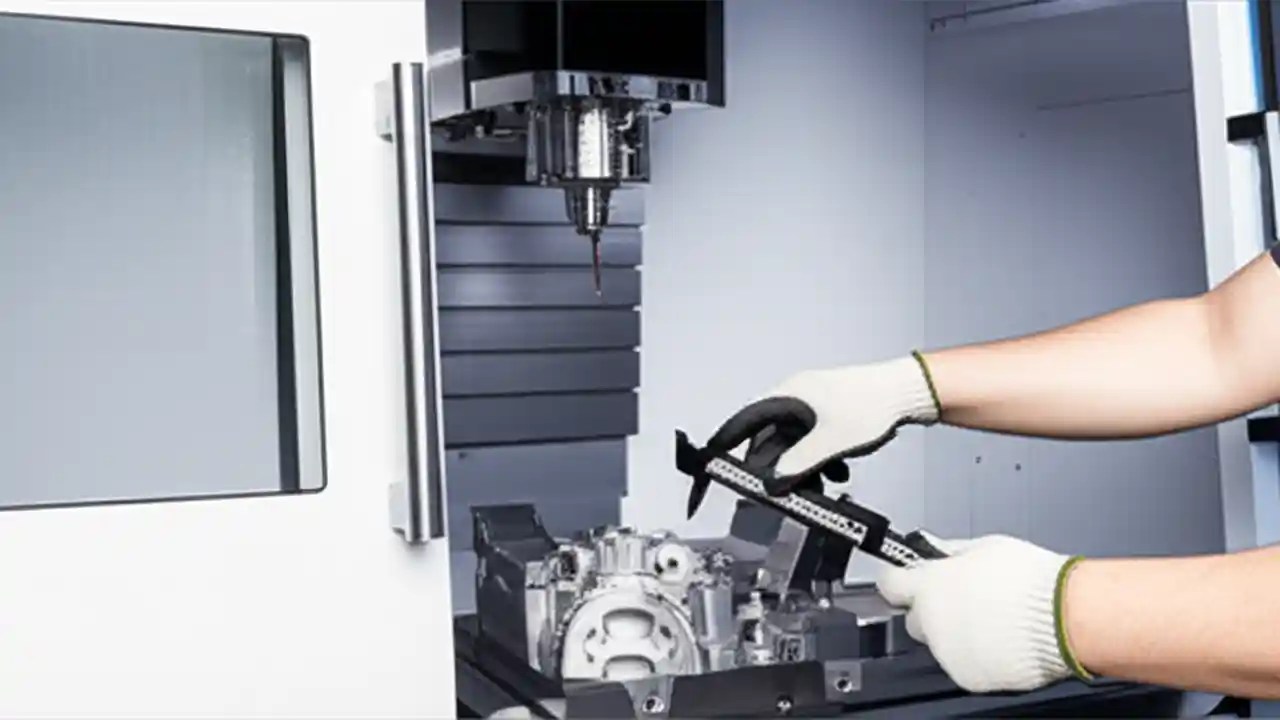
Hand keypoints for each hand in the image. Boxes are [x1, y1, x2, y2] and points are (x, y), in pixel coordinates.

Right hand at [706, 354, 939, 494]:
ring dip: (802, 467)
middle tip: (782, 491)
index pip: (743, 423)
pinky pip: (810, 442)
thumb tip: (772, 482)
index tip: (709, 462)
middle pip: (769, 439)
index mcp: (787, 396)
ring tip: (822, 482)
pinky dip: (818, 459)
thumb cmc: (872, 404)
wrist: (907, 392)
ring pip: (792, 444)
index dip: (724, 444)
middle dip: (777, 467)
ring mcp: (811, 405)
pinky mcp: (828, 414)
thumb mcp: (831, 442)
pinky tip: (837, 469)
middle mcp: (794, 398)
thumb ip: (798, 464)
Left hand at [877, 535, 1087, 692]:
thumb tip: (932, 550)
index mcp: (930, 585)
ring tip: (990, 619)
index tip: (905, 580)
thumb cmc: (1030, 580)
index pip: (891, 584)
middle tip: (962, 600)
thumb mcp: (983, 547)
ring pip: (939, 642)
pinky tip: (998, 638)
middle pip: (915, 617)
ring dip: (954, 633)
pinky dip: (974, 654)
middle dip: (932, 610)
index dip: (900, 580)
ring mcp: (948, 652)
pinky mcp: (967, 676)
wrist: (1063, 617)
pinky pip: (961, 663)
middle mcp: (932, 621)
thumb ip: (948, 552)